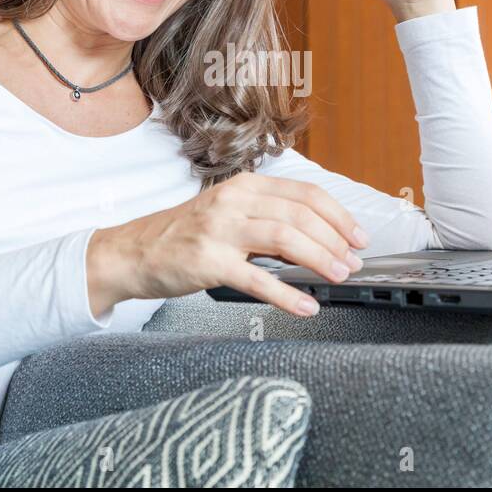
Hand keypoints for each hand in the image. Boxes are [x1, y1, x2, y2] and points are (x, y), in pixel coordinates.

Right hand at [86, 172, 370, 317]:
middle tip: (354, 262)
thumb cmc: (183, 235)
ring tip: (339, 277)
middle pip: (301, 215)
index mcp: (245, 185)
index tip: (358, 237)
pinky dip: (288, 295)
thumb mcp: (228, 212)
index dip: (339, 216)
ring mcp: (220, 230)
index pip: (305, 194)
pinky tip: (306, 306)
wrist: (132, 252)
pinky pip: (258, 279)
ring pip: (286, 239)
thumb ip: (267, 218)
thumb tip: (317, 239)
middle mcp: (234, 201)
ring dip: (320, 260)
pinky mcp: (209, 262)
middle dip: (336, 241)